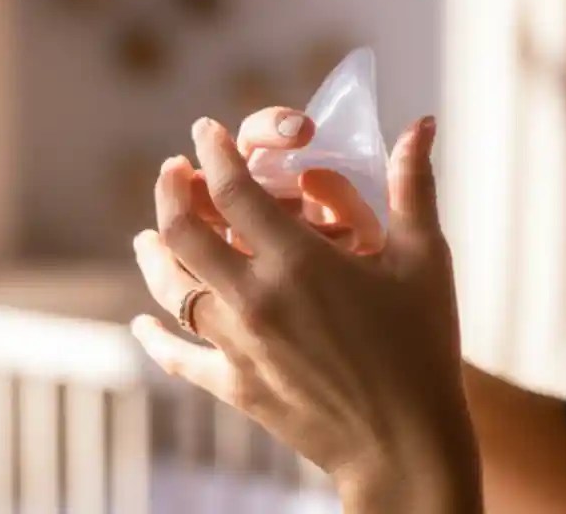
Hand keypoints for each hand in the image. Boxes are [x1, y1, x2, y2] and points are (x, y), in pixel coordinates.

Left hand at [131, 114, 480, 512]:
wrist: (407, 444)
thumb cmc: (422, 346)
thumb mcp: (424, 260)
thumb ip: (413, 185)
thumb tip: (421, 122)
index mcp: (297, 260)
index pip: (233, 189)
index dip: (214, 151)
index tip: (205, 131)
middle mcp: (254, 298)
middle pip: (182, 231)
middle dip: (170, 191)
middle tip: (173, 170)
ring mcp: (237, 344)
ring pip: (169, 287)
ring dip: (153, 253)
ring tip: (148, 234)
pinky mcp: (232, 385)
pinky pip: (177, 355)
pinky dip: (154, 336)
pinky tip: (141, 324)